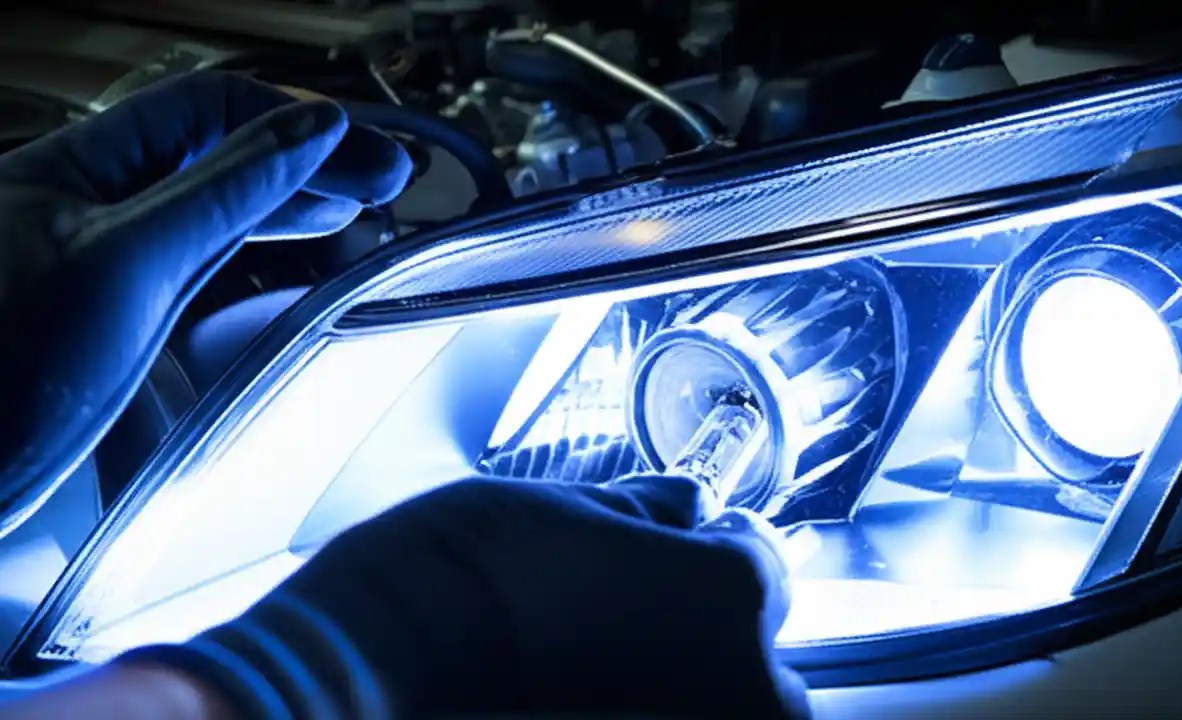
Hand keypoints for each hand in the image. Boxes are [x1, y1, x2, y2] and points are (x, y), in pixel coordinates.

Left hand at [0, 72, 410, 535]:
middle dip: (305, 157)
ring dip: (286, 197)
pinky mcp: (112, 308)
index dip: (299, 125)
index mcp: (79, 164)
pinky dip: (251, 244)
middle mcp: (91, 199)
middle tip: (386, 180)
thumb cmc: (8, 370)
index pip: (211, 110)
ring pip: (213, 200)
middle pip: (217, 149)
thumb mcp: (132, 263)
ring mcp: (102, 254)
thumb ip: (226, 190)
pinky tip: (284, 253)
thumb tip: (313, 129)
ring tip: (352, 205)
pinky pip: (197, 253)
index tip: (375, 160)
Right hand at [121, 475, 810, 718]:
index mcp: (737, 589)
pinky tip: (587, 692)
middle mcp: (751, 683)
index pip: (758, 554)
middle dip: (702, 624)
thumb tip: (684, 505)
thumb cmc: (461, 583)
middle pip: (754, 641)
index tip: (668, 551)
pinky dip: (648, 708)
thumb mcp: (565, 510)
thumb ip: (648, 511)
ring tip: (593, 666)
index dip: (704, 545)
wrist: (383, 669)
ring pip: (727, 702)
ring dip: (683, 682)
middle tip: (619, 616)